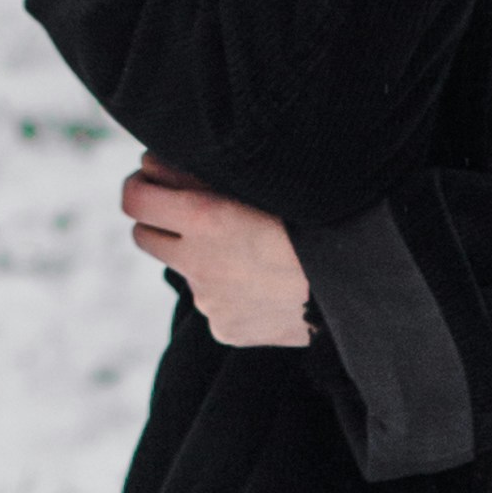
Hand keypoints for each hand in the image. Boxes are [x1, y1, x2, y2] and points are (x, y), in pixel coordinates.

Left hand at [122, 157, 314, 347]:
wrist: (358, 284)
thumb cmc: (317, 219)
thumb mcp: (259, 183)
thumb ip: (198, 173)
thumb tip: (151, 164)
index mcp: (204, 216)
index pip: (133, 199)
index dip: (139, 186)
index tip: (151, 183)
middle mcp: (197, 261)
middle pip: (143, 236)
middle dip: (159, 222)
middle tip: (187, 214)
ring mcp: (209, 300)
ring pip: (184, 271)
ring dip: (200, 258)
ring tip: (246, 252)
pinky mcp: (225, 328)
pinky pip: (215, 305)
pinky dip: (231, 293)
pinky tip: (266, 286)